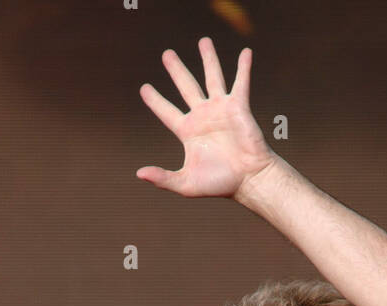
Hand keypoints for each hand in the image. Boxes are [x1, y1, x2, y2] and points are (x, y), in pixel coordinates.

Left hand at [136, 37, 272, 198]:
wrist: (248, 180)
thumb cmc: (219, 184)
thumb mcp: (186, 184)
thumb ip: (163, 178)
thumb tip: (139, 174)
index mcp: (188, 132)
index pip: (167, 112)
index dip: (155, 100)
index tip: (144, 88)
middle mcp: (202, 116)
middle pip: (185, 86)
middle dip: (176, 69)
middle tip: (167, 54)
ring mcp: (220, 109)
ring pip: (212, 77)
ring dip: (208, 58)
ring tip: (204, 41)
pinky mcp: (238, 107)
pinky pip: (240, 82)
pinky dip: (243, 67)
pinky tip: (246, 52)